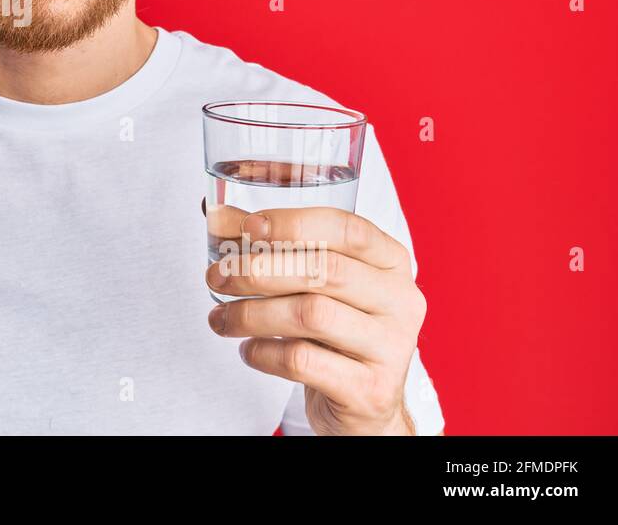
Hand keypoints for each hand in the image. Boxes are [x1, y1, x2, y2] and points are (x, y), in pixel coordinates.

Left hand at [203, 201, 426, 434]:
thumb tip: (217, 215)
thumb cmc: (336, 331)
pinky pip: (303, 361)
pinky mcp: (370, 389)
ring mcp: (391, 347)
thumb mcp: (317, 284)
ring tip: (222, 319)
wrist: (366, 403)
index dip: (294, 224)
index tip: (247, 227)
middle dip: (258, 269)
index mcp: (391, 261)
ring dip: (252, 313)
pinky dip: (264, 352)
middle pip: (324, 270)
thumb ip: (275, 247)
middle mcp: (401, 300)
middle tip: (217, 277)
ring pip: (311, 314)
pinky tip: (248, 350)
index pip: (346, 229)